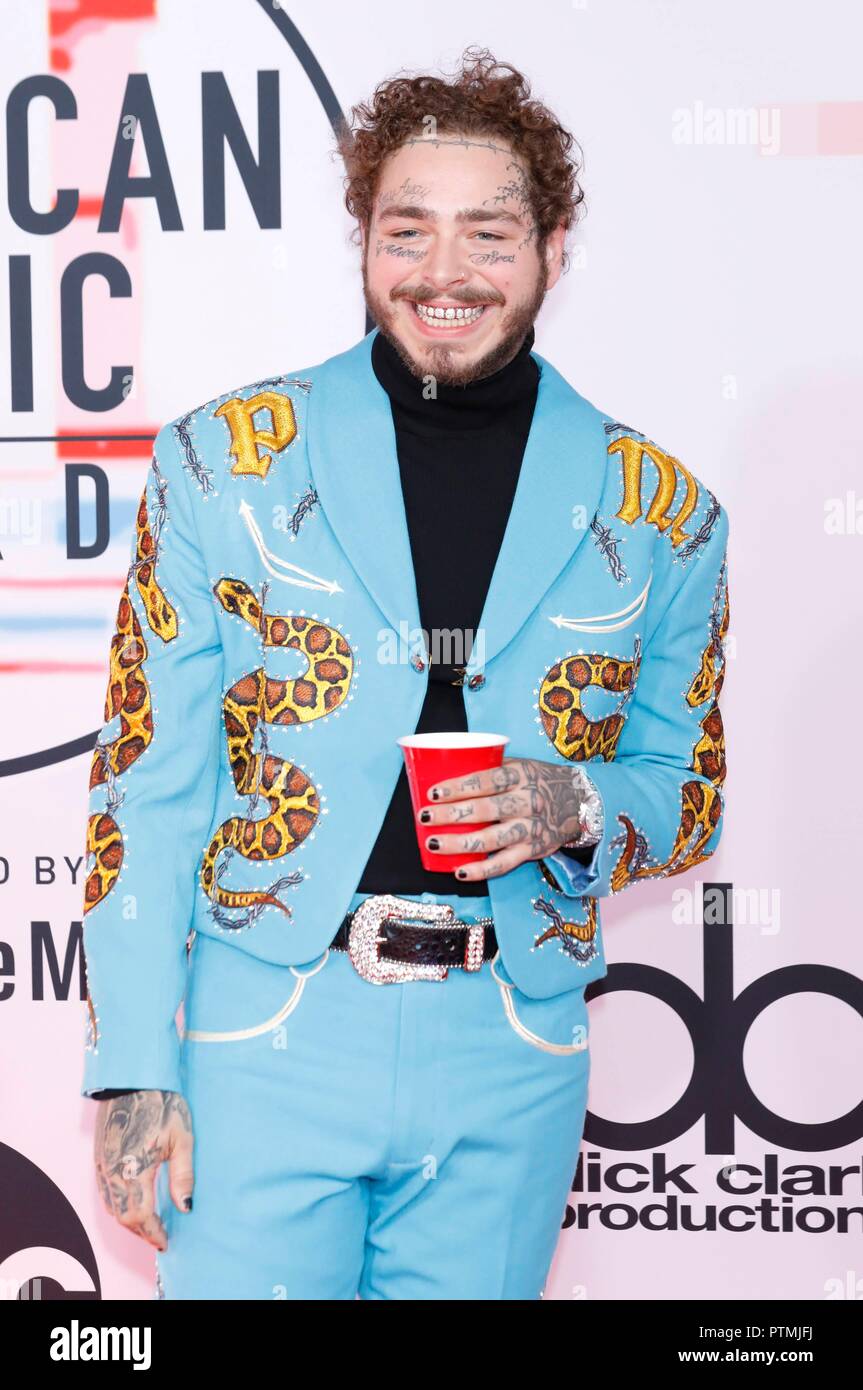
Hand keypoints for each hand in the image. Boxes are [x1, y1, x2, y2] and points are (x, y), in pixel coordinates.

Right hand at [94, 1090, 193, 1249]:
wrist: (133, 1079)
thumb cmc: (162, 1103)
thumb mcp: (182, 1138)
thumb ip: (183, 1176)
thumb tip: (185, 1207)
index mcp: (133, 1170)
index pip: (140, 1217)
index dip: (153, 1233)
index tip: (167, 1242)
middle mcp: (112, 1173)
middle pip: (123, 1217)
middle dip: (142, 1231)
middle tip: (161, 1237)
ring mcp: (101, 1166)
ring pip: (112, 1207)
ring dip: (130, 1220)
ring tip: (150, 1224)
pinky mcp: (98, 1158)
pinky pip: (105, 1193)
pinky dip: (119, 1205)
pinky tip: (134, 1203)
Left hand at [418, 756, 595, 882]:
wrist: (578, 802)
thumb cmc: (538, 780)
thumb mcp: (520, 765)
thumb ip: (491, 768)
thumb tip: (445, 768)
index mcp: (520, 775)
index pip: (485, 780)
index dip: (458, 787)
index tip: (433, 792)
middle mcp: (527, 802)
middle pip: (485, 810)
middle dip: (451, 814)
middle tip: (424, 817)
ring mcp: (530, 829)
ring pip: (491, 839)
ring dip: (459, 843)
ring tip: (433, 843)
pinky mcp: (533, 851)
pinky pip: (504, 864)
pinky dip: (481, 870)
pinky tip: (459, 871)